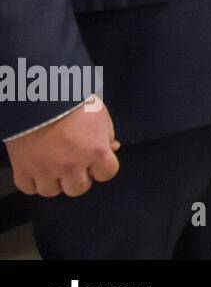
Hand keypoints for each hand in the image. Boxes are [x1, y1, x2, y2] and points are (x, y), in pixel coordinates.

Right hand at [4, 98, 120, 196]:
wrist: (38, 95)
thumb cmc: (73, 102)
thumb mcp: (99, 114)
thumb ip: (107, 135)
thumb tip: (112, 149)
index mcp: (95, 151)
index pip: (107, 174)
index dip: (102, 167)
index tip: (95, 160)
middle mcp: (72, 165)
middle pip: (79, 189)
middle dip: (78, 177)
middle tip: (73, 163)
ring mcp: (46, 170)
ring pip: (52, 191)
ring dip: (54, 181)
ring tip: (53, 165)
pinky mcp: (23, 169)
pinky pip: (29, 188)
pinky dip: (32, 181)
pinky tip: (37, 168)